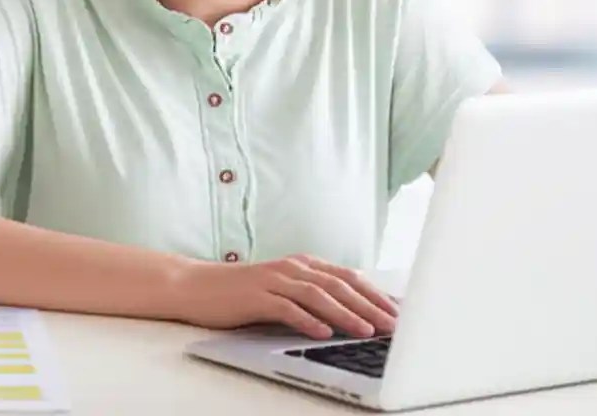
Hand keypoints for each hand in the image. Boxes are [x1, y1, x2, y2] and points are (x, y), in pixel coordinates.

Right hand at [172, 253, 399, 339]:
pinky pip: (287, 308)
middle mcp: (293, 268)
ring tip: (367, 331)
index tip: (399, 312)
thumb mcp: (283, 289)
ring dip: (346, 314)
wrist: (197, 286)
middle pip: (340, 285)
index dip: (376, 294)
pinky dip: (308, 320)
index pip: (349, 277)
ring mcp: (274, 280)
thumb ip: (313, 296)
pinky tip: (323, 333)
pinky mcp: (256, 297)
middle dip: (370, 306)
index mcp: (304, 264)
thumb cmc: (244, 293)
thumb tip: (352, 315)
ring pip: (318, 295)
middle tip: (392, 325)